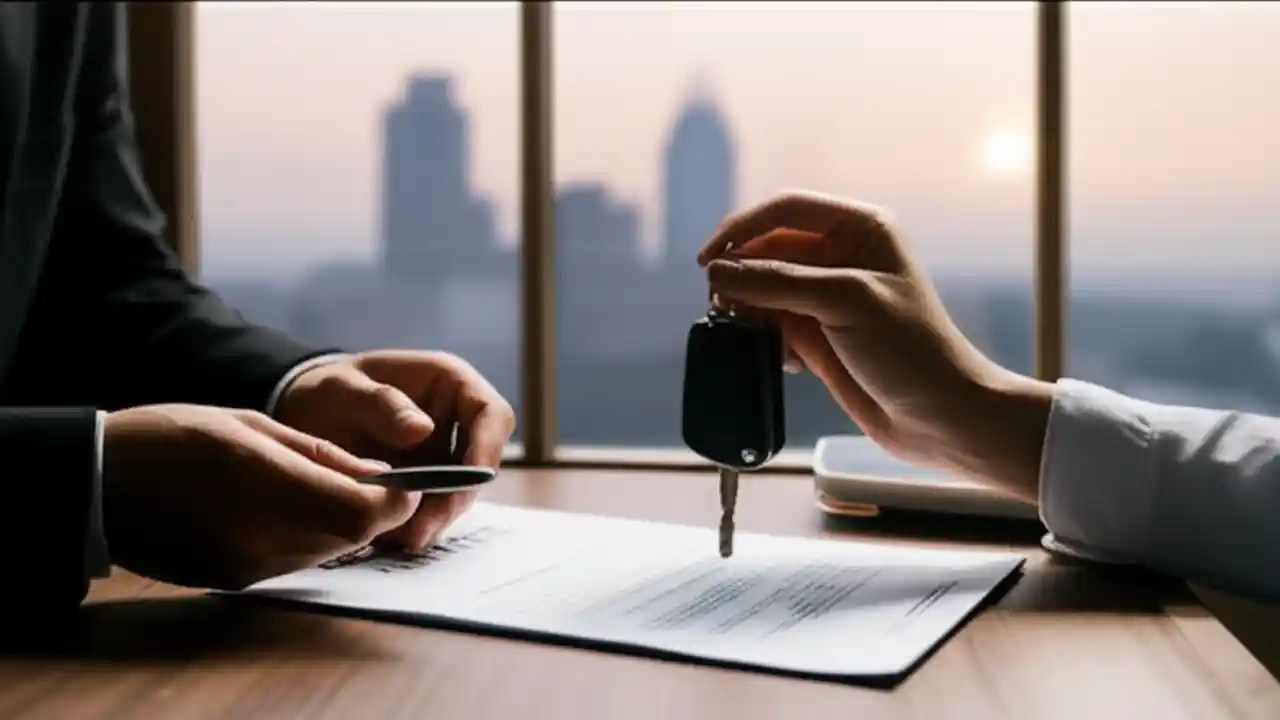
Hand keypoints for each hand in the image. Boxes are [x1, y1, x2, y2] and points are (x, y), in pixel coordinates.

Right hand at [102, 404, 415, 588]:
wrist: (95, 481)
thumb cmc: (173, 435)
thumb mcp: (253, 425)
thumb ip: (324, 455)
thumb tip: (382, 475)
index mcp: (266, 484)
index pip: (364, 513)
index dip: (398, 501)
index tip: (408, 483)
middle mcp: (259, 535)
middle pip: (351, 537)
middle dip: (374, 512)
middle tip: (374, 482)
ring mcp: (244, 565)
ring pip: (327, 553)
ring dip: (342, 525)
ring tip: (326, 489)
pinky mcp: (231, 581)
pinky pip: (293, 562)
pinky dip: (308, 538)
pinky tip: (286, 510)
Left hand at [274, 350, 515, 548]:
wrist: (302, 414)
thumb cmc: (326, 390)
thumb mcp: (341, 388)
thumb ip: (380, 403)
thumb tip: (424, 430)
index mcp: (449, 383)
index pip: (492, 414)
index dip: (488, 447)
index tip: (468, 479)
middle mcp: (455, 421)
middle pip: (479, 464)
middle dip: (454, 499)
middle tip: (419, 527)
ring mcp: (442, 454)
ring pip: (458, 493)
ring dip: (435, 518)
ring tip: (398, 538)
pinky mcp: (426, 483)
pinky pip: (433, 508)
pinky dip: (416, 524)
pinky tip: (390, 537)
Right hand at [699, 191, 1053, 499]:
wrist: (940, 417)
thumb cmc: (910, 349)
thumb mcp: (845, 301)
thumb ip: (778, 282)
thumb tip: (719, 272)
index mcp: (860, 230)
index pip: (785, 211)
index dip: (741, 229)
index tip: (707, 260)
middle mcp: (842, 257)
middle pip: (769, 251)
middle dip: (742, 276)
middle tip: (720, 305)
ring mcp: (829, 299)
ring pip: (765, 290)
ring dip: (749, 310)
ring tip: (743, 333)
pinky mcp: (819, 336)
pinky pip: (773, 325)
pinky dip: (765, 339)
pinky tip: (783, 361)